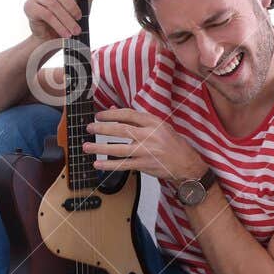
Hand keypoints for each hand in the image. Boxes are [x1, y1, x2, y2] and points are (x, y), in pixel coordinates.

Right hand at [24, 0, 100, 41]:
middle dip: (71, 6)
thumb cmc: (71, 13)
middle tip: (79, 17)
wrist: (56, 36)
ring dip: (66, 19)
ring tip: (75, 30)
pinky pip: (45, 14)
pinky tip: (66, 33)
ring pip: (52, 4)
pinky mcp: (29, 8)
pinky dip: (59, 25)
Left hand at [84, 108, 207, 183]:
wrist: (186, 164)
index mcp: (154, 122)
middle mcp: (150, 135)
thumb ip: (136, 118)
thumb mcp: (159, 126)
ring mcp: (147, 151)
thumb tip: (113, 108)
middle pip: (121, 130)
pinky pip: (123, 165)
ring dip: (100, 148)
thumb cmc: (172, 144)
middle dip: (102, 129)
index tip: (99, 115)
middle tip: (89, 128)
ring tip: (86, 147)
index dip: (111, 114)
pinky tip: (98, 164)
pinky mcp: (144, 165)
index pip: (128, 114)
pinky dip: (109, 165)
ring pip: (118, 149)